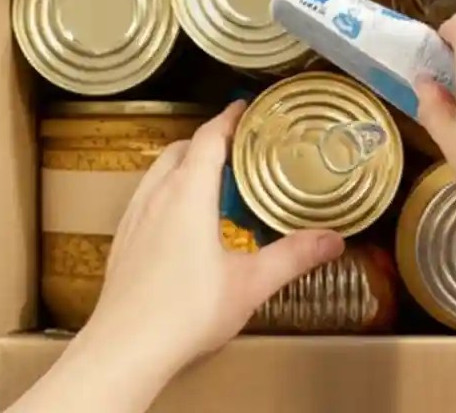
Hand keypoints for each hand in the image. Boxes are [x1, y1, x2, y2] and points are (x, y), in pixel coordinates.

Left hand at [14, 101, 344, 412]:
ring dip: (185, 166)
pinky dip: (166, 193)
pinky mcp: (123, 243)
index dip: (228, 119)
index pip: (208, 138)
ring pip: (158, 173)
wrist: (126, 347)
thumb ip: (293, 256)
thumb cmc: (184, 312)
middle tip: (237, 146)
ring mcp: (134, 219)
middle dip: (208, 141)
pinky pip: (145, 200)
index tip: (244, 108)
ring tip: (213, 181)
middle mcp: (156, 197)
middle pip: (181, 150)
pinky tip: (182, 222)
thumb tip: (331, 240)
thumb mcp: (251, 282)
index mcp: (188, 193)